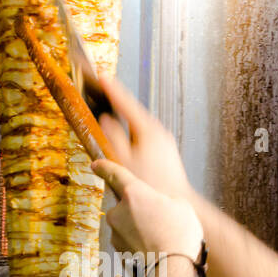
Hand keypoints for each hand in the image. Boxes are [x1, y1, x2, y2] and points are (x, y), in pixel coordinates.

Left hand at [92, 158, 203, 260]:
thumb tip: (159, 205)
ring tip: (162, 239)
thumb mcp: (181, 206)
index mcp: (133, 194)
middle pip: (126, 205)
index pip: (114, 174)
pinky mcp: (118, 252)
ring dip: (141, 229)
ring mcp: (116, 234)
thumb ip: (164, 199)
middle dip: (140, 210)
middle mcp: (118, 213)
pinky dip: (140, 244)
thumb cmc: (179, 237)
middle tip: (162, 220)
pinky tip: (156, 251)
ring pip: (128, 225)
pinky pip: (129, 242)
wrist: (170, 273)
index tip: (96, 164)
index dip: (105, 167)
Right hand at [96, 74, 192, 201]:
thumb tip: (105, 119)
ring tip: (110, 116)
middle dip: (118, 103)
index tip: (101, 76)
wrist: (176, 200)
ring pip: (139, 125)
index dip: (112, 89)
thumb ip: (112, 137)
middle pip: (133, 112)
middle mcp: (159, 131)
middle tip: (103, 92)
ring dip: (124, 120)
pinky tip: (125, 141)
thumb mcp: (123, 160)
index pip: (126, 103)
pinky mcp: (166, 151)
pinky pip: (145, 135)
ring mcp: (164, 141)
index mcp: (148, 129)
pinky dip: (132, 133)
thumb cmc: (149, 184)